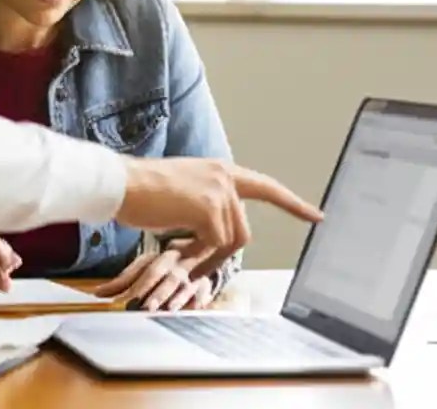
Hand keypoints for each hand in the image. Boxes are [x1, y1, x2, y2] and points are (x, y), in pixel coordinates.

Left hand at [93, 250, 214, 310]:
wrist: (200, 253)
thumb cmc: (164, 266)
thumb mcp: (143, 269)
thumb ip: (122, 282)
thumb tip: (97, 294)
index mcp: (154, 258)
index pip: (139, 272)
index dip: (128, 287)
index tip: (116, 303)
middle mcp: (171, 263)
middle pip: (159, 275)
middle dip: (150, 290)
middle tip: (143, 306)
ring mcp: (189, 274)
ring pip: (181, 284)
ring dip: (173, 296)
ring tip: (166, 308)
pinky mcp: (205, 286)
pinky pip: (201, 293)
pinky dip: (196, 301)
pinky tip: (192, 308)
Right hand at [116, 158, 322, 279]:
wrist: (119, 183)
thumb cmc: (139, 191)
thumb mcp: (181, 192)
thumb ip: (205, 205)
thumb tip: (215, 238)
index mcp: (219, 171)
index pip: (265, 186)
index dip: (292, 203)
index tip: (317, 216)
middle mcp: (224, 177)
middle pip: (243, 229)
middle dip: (223, 252)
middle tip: (194, 264)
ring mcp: (219, 192)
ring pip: (231, 240)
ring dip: (208, 257)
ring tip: (181, 257)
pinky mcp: (208, 208)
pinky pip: (214, 245)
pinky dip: (197, 256)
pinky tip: (177, 250)